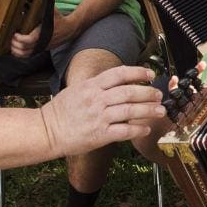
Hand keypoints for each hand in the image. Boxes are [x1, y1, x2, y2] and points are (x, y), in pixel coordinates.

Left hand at [11, 11, 75, 57]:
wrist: (69, 29)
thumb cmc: (59, 19)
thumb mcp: (52, 10)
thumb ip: (44, 3)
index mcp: (43, 33)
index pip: (29, 40)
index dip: (20, 38)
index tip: (15, 33)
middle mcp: (42, 42)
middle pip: (24, 48)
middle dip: (15, 43)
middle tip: (11, 37)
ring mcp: (41, 47)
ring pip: (25, 54)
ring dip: (16, 50)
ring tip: (11, 43)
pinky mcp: (41, 49)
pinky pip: (28, 55)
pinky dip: (20, 54)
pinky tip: (15, 49)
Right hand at [42, 65, 166, 154]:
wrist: (47, 131)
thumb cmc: (61, 111)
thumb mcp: (77, 90)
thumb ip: (96, 85)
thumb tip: (117, 81)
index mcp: (91, 86)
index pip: (119, 74)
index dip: (138, 72)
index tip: (150, 74)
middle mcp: (96, 99)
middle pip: (129, 92)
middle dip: (148, 93)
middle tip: (159, 95)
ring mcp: (99, 117)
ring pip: (130, 110)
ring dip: (148, 110)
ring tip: (160, 111)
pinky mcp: (100, 134)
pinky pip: (125, 131)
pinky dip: (138, 129)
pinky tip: (146, 128)